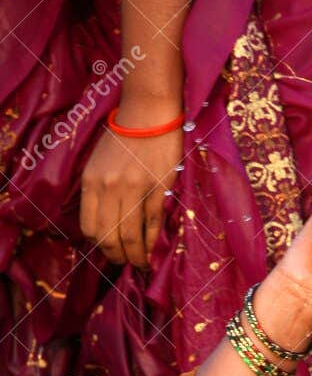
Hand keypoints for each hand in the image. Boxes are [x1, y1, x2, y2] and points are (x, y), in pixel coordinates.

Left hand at [79, 119, 181, 267]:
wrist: (149, 113)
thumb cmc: (124, 136)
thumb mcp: (99, 163)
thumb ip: (99, 191)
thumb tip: (107, 222)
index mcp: (91, 182)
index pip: (89, 227)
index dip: (99, 245)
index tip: (109, 250)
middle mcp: (108, 188)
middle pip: (108, 237)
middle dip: (117, 256)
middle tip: (125, 262)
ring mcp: (133, 189)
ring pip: (130, 236)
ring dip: (136, 256)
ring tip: (141, 263)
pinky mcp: (157, 189)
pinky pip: (152, 224)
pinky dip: (151, 242)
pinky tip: (152, 250)